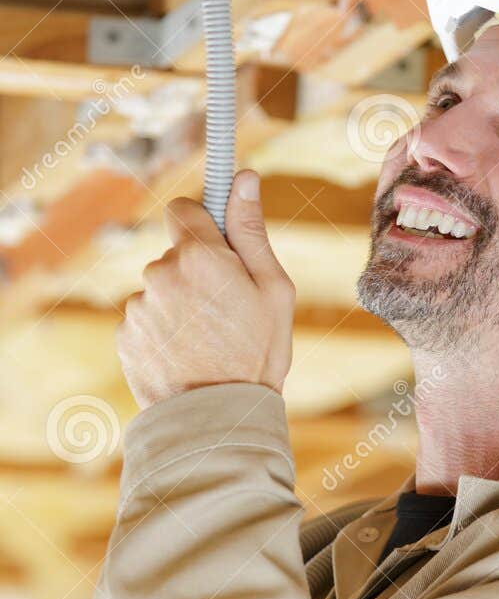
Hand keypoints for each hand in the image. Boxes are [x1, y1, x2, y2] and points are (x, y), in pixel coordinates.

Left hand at [117, 169, 295, 410]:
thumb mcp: (274, 291)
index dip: (202, 226)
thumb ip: (252, 231)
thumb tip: (245, 178)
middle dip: (195, 273)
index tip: (216, 245)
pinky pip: (145, 321)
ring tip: (206, 344)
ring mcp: (139, 305)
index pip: (185, 209)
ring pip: (159, 290)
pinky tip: (185, 358)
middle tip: (224, 313)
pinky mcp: (125, 335)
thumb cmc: (257, 355)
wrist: (218, 420)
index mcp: (200, 256)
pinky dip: (161, 333)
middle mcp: (161, 273)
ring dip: (177, 306)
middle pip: (174, 255)